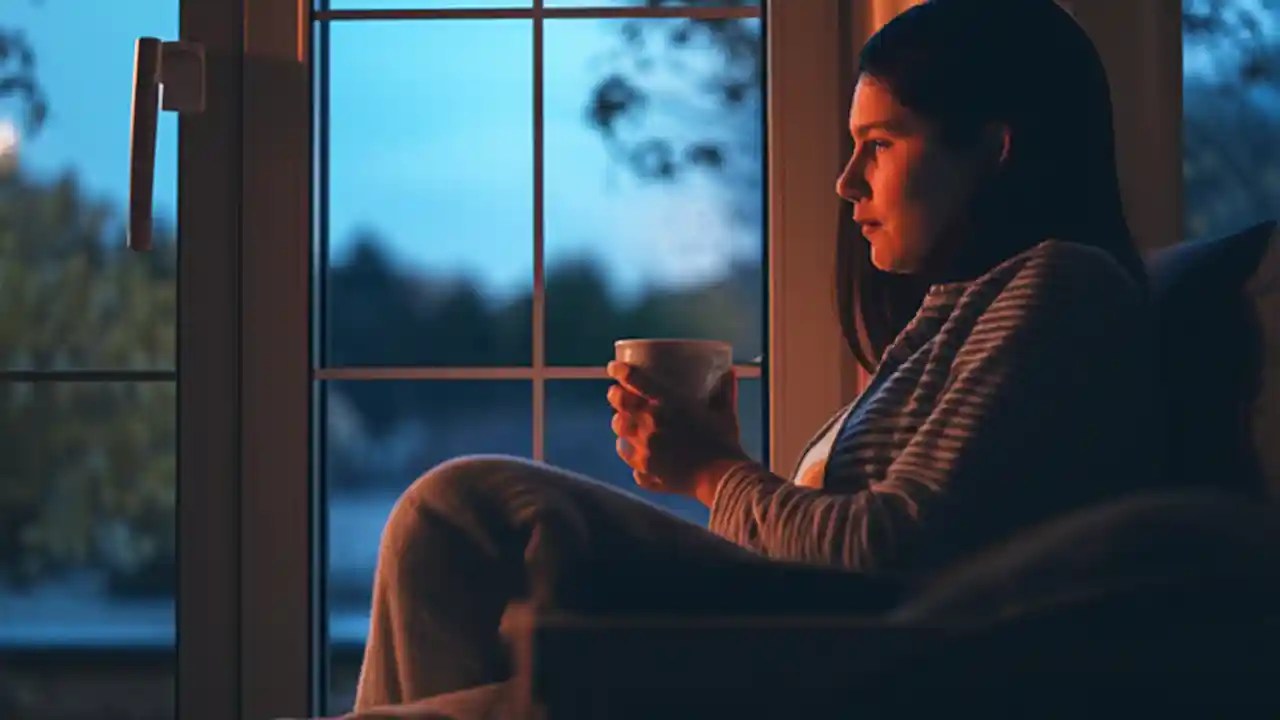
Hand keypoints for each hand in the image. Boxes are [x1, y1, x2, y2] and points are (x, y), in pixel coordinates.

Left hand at [606, 360, 749, 498]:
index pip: (634, 381)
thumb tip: (729, 371)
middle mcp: (649, 424)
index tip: (613, 367)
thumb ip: (724, 391)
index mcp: (667, 405)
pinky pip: (630, 461)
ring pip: (620, 432)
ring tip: (622, 423)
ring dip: (620, 425)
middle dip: (615, 396)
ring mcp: (644, 449)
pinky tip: (635, 455)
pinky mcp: (646, 471)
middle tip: (615, 394)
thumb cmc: (724, 443)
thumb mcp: (725, 413)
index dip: (620, 371)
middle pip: (620, 405)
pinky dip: (631, 456)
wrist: (721, 477)